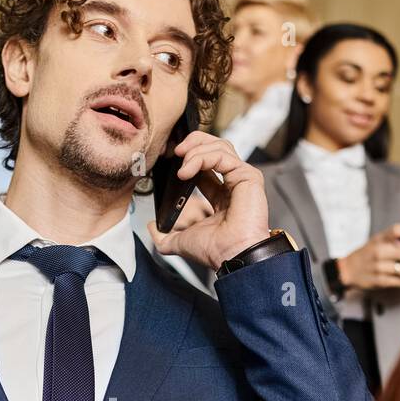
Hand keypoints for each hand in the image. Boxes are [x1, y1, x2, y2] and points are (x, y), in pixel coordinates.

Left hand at [146, 131, 269, 270]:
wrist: (231, 256)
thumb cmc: (216, 251)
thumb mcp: (181, 241)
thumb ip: (164, 237)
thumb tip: (152, 229)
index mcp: (221, 195)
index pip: (204, 164)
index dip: (186, 157)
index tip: (167, 158)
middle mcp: (232, 184)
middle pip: (214, 147)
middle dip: (191, 144)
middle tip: (172, 152)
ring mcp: (242, 178)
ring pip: (218, 146)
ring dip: (194, 151)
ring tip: (180, 165)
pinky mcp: (247, 176)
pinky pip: (222, 155)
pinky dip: (201, 157)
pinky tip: (187, 171)